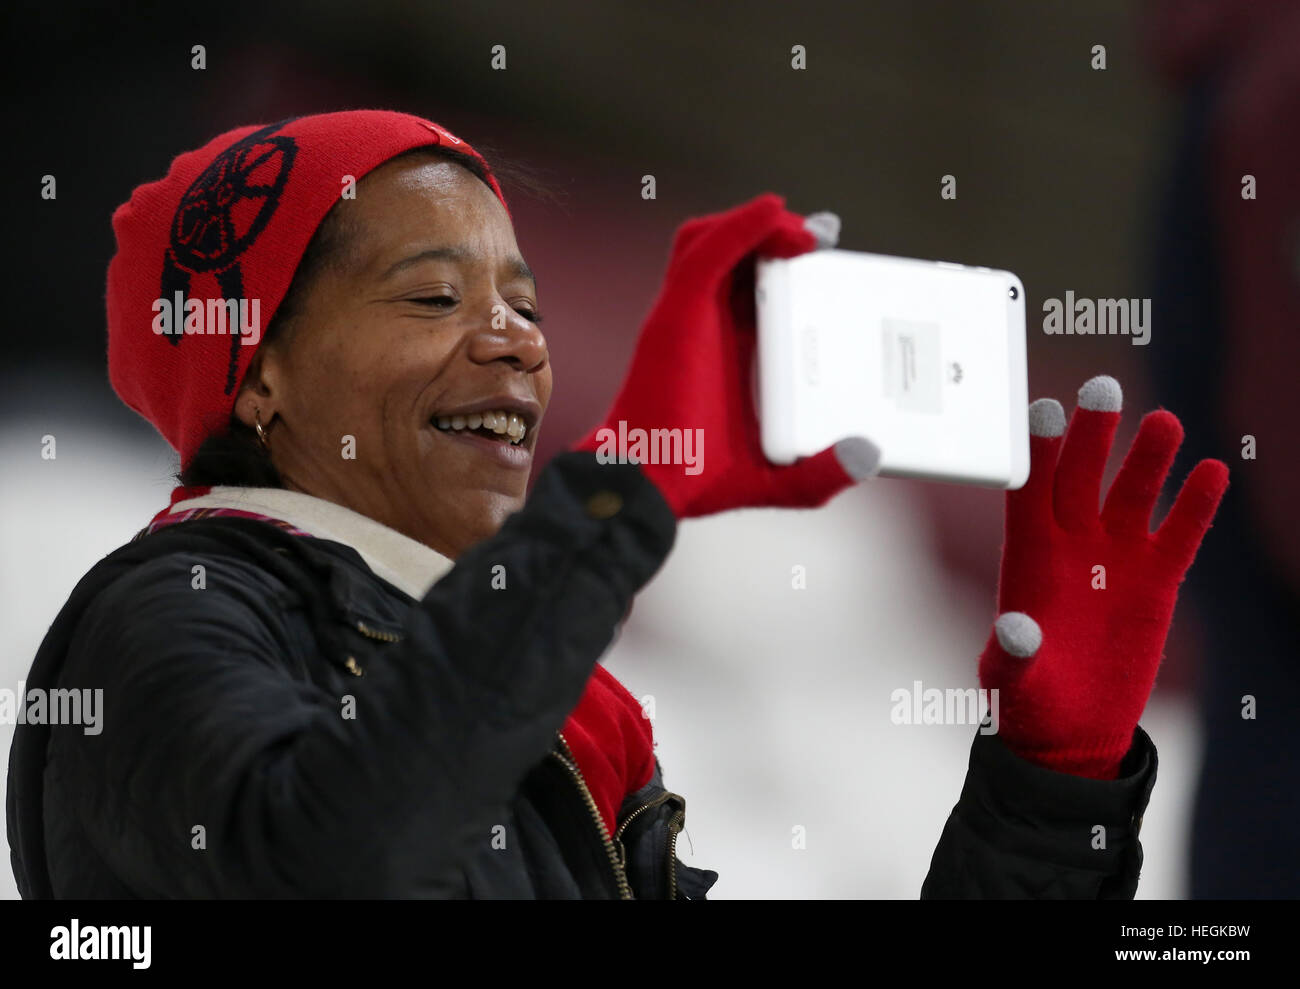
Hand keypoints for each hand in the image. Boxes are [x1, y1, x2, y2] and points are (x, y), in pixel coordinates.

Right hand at [575, 193, 878, 517]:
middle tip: (821, 241)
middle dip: (776, 236)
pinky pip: (708, 252)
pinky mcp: (677, 314)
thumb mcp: (781, 481)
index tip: (827, 263)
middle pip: (733, 256)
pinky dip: (741, 226)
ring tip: (803, 233)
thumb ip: (823, 473)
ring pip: (712, 241)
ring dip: (756, 225)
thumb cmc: (697, 482)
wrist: (649, 488)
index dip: (785, 268)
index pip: (752, 290)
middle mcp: (704, 327)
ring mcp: (687, 317)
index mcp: (726, 353)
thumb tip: (868, 456)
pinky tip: (775, 213)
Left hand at [978, 376, 1228, 778]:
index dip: (1036, 454)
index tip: (1043, 409)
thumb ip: (1013, 655)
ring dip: (1147, 460)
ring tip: (1165, 421)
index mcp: (1026, 558)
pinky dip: (1194, 506)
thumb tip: (1015, 631)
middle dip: (1091, 434)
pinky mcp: (1155, 580)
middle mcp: (1070, 546)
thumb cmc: (1027, 701)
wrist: (1073, 730)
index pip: (1029, 493)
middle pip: (1081, 478)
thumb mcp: (1011, 683)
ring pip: (1132, 496)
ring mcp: (1114, 559)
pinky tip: (1212, 472)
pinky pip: (1177, 534)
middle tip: (1103, 387)